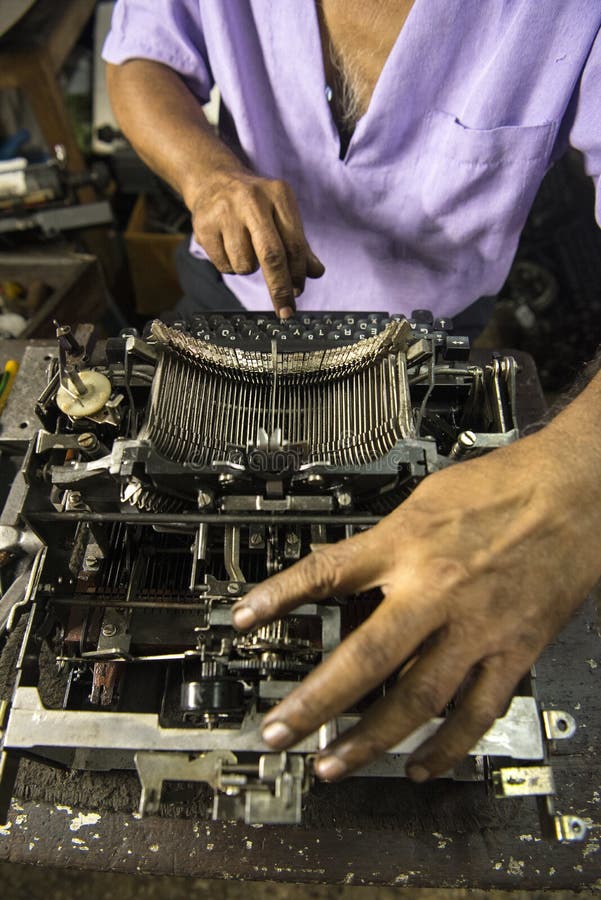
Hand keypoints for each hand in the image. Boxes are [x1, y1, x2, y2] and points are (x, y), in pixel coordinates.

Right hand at [188, 171, 324, 316]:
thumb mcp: (282, 215)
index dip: (298, 273)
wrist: (213, 180)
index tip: (298, 292)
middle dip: (280, 288)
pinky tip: (228, 246)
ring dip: (248, 268)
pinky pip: (224, 265)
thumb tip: (316, 272)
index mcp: (278, 195)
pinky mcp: (204, 226)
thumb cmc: (255, 204)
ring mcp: (225, 212)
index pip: (294, 243)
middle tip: (286, 311)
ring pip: (245, 265)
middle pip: (272, 256)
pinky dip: (230, 265)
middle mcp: (252, 200)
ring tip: (244, 248)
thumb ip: (299, 245)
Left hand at [231, 426, 600, 781]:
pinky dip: (447, 747)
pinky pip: (477, 711)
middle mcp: (437, 590)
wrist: (576, 490)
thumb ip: (386, 540)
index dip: (278, 597)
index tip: (241, 620)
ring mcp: (476, 628)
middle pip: (364, 658)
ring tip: (333, 764)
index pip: (327, 573)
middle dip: (314, 702)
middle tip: (278, 732)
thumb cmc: (504, 484)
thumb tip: (350, 570)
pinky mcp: (513, 651)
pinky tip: (421, 765)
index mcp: (409, 544)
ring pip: (416, 699)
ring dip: (370, 740)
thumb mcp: (426, 498)